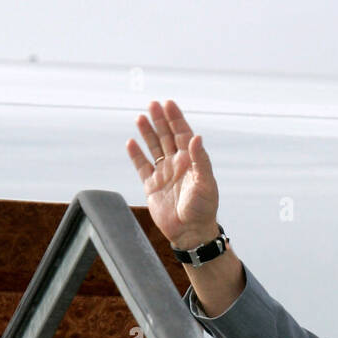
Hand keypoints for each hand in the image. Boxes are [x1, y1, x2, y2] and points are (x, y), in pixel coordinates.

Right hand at [126, 98, 218, 247]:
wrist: (190, 233)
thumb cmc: (203, 209)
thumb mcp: (206, 183)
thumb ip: (201, 160)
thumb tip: (196, 137)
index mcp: (191, 161)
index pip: (183, 134)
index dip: (176, 119)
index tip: (168, 104)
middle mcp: (177, 164)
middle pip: (167, 137)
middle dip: (160, 120)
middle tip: (152, 104)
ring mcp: (164, 174)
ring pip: (153, 148)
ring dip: (147, 133)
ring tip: (140, 117)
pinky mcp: (152, 186)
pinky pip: (142, 167)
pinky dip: (136, 155)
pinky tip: (131, 143)